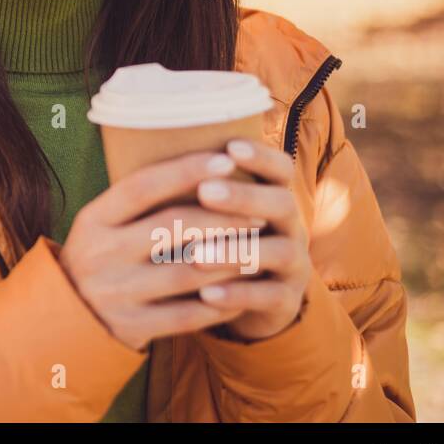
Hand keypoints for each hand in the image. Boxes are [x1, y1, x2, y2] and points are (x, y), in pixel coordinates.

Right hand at [57, 150, 264, 351]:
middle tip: (258, 213)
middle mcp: (101, 254)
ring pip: (187, 272)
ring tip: (257, 249)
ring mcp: (116, 293)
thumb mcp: (102, 223)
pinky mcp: (132, 327)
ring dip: (231, 259)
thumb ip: (139, 201)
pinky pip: (188, 315)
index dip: (186, 170)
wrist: (70, 318)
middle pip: (172, 227)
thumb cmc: (101, 256)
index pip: (142, 186)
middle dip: (222, 217)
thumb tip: (202, 165)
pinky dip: (222, 302)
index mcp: (93, 220)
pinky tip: (244, 289)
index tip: (226, 160)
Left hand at [190, 138, 310, 340]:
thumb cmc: (219, 243)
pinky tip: (206, 295)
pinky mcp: (287, 301)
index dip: (260, 156)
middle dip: (243, 197)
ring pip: (277, 252)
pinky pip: (268, 297)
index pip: (280, 168)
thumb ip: (198, 187)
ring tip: (196, 254)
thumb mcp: (215, 214)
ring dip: (235, 250)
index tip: (230, 146)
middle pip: (282, 203)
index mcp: (274, 197)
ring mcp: (294, 265)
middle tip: (205, 192)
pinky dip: (238, 295)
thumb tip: (149, 142)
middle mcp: (291, 226)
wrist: (246, 301)